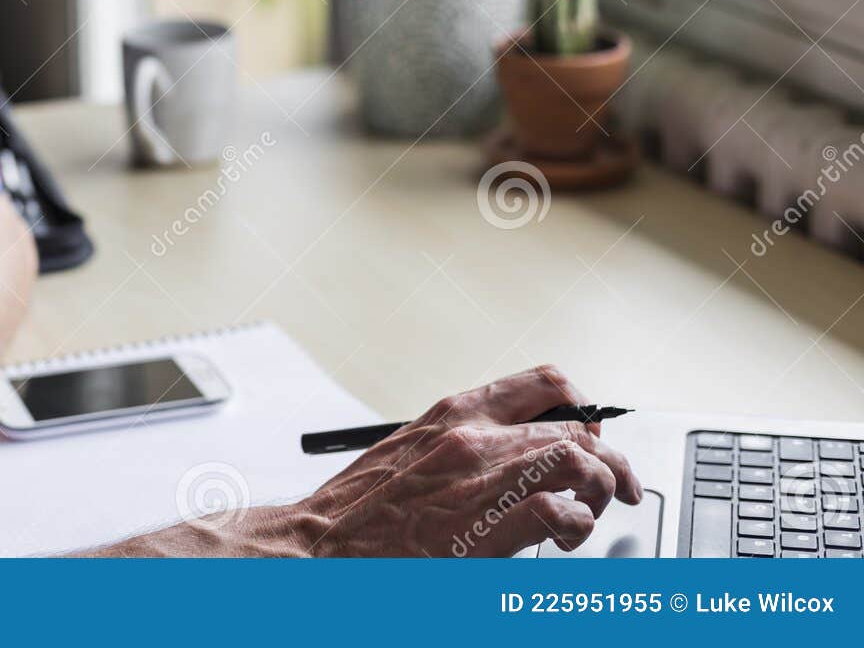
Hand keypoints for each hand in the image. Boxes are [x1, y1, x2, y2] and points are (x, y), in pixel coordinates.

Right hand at [100, 364, 643, 557]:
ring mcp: (483, 477)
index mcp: (454, 413)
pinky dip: (574, 525)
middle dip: (606, 460)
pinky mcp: (489, 524)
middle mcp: (474, 435)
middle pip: (576, 425)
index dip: (584, 409)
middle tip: (610, 488)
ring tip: (584, 517)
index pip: (545, 383)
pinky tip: (560, 539)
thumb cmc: (357, 512)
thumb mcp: (410, 453)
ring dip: (597, 490)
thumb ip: (461, 446)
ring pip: (580, 459)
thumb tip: (504, 459)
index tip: (591, 435)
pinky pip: (562, 511)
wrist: (318, 546)